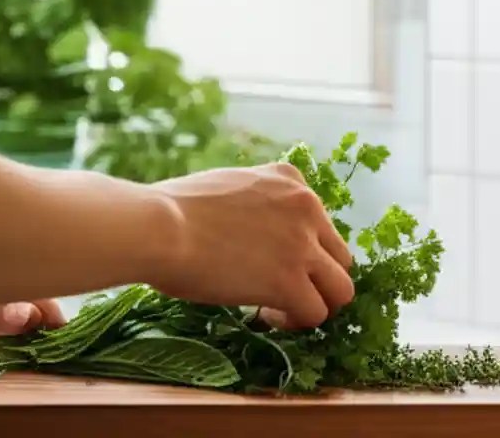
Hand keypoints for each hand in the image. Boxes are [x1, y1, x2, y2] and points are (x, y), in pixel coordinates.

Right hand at [152, 163, 353, 329]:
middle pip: (341, 256)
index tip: (272, 263)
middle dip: (317, 278)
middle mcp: (307, 207)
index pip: (321, 222)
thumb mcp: (229, 185)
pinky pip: (316, 312)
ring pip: (341, 288)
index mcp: (289, 179)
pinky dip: (295, 321)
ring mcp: (302, 245)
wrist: (158, 226)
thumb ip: (256, 202)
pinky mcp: (290, 281)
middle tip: (284, 291)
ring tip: (280, 309)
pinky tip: (265, 316)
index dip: (302, 250)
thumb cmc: (173, 209)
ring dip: (315, 303)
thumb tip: (255, 234)